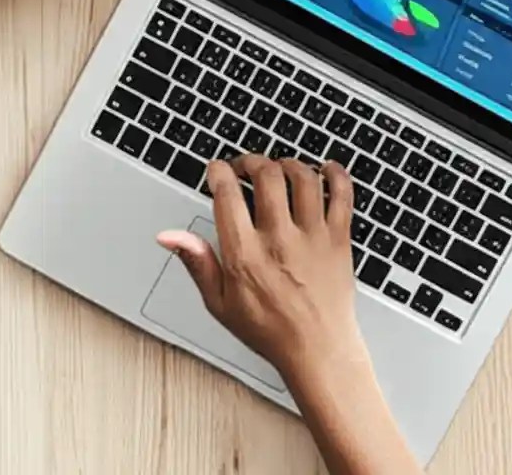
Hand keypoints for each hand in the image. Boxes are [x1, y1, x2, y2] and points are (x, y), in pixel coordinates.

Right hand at [157, 157, 365, 381]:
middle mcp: (279, 240)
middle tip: (247, 166)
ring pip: (304, 178)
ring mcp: (313, 236)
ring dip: (289, 163)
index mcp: (245, 255)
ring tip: (280, 168)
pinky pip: (342, 195)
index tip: (217, 169)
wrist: (318, 348)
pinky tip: (328, 169)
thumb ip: (197, 263)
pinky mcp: (339, 239)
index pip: (227, 195)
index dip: (219, 172)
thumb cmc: (270, 331)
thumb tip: (169, 237)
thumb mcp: (220, 304)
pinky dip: (336, 174)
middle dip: (252, 161)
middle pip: (266, 176)